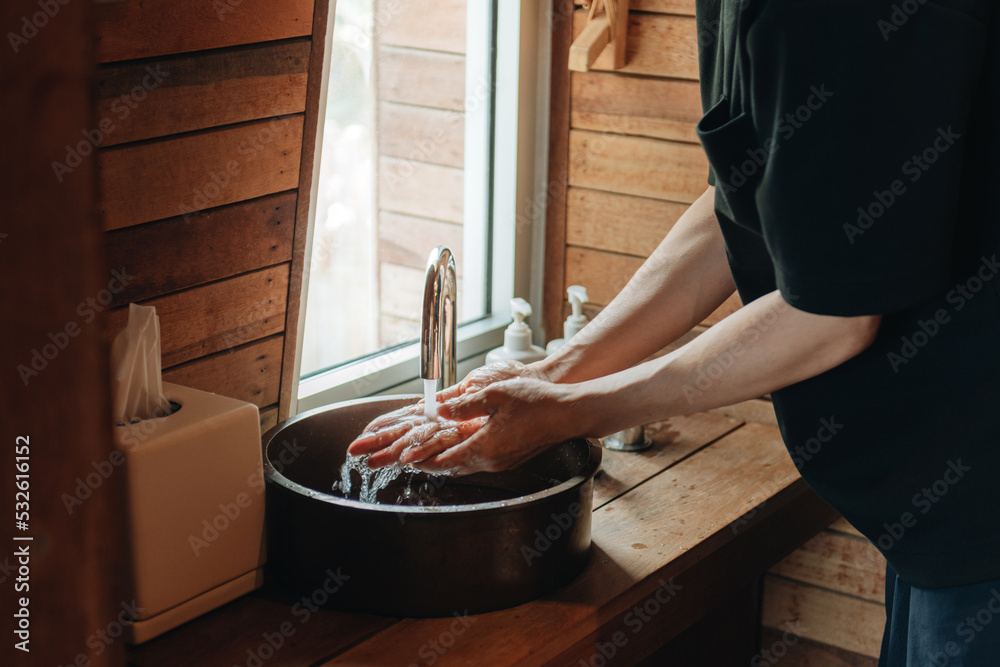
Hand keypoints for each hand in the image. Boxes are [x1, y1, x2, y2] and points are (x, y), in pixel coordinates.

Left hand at [400, 375, 582, 474]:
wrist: (568, 414)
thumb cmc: (537, 402)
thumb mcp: (495, 395)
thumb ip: (464, 404)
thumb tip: (440, 410)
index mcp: (485, 448)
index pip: (445, 461)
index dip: (424, 461)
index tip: (408, 459)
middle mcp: (493, 461)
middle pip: (454, 468)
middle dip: (431, 464)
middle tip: (413, 459)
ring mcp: (503, 462)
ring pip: (467, 466)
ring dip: (448, 462)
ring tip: (431, 456)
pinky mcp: (512, 458)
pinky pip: (481, 462)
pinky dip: (464, 458)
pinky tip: (461, 449)